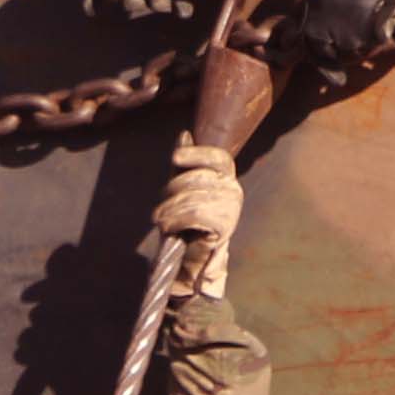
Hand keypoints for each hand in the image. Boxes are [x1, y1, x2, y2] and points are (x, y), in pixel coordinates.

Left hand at [148, 143, 243, 298]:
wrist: (190, 260)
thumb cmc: (185, 222)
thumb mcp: (181, 189)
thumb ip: (185, 165)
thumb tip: (184, 135)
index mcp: (226, 177)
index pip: (218, 157)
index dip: (197, 154)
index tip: (174, 157)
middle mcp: (233, 190)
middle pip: (197, 177)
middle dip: (171, 191)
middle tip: (160, 209)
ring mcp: (231, 208)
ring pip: (193, 197)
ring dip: (169, 210)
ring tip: (161, 220)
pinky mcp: (226, 227)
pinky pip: (195, 215)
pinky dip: (176, 221)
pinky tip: (170, 228)